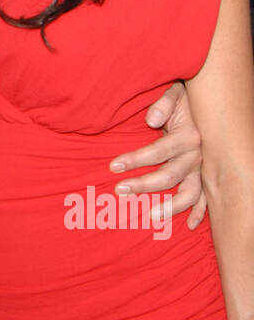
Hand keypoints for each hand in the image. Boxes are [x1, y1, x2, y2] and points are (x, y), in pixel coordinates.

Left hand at [109, 80, 204, 228]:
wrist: (207, 104)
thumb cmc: (184, 100)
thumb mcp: (174, 94)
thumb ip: (163, 104)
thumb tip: (151, 120)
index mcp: (188, 136)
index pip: (158, 152)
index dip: (135, 160)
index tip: (113, 166)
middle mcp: (198, 156)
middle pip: (169, 176)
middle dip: (143, 185)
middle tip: (119, 190)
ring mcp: (203, 169)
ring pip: (189, 194)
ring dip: (169, 207)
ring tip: (149, 215)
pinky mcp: (206, 176)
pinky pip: (206, 199)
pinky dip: (200, 213)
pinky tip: (188, 225)